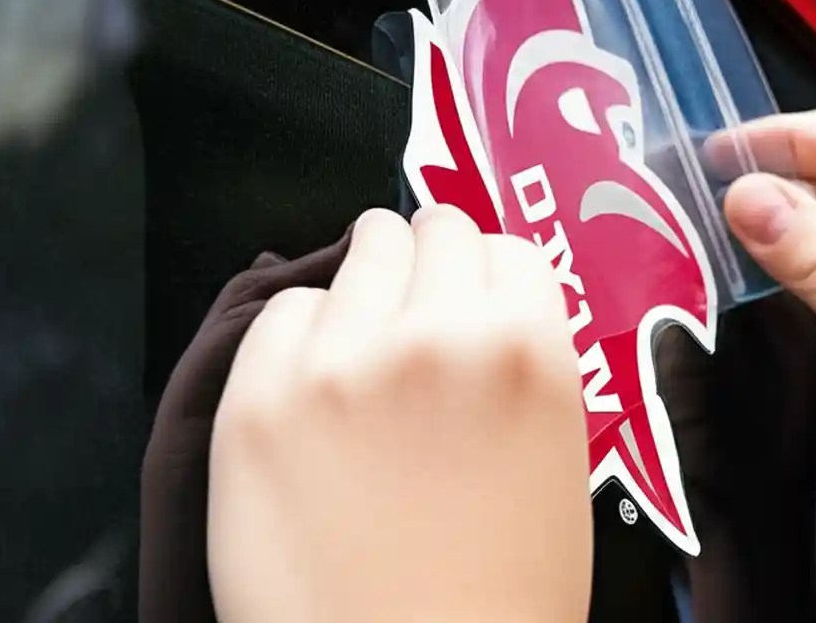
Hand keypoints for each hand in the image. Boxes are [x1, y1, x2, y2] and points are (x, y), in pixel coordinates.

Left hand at [207, 206, 591, 622]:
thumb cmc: (502, 588)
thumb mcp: (559, 457)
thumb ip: (526, 363)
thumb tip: (484, 306)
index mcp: (527, 349)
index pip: (506, 248)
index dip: (488, 278)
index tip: (472, 300)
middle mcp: (434, 335)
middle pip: (429, 229)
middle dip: (427, 266)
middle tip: (416, 314)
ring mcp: (338, 363)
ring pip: (354, 257)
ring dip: (366, 294)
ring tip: (365, 358)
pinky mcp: (256, 401)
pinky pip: (281, 314)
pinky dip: (301, 340)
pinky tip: (316, 394)